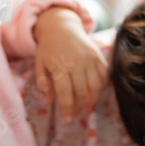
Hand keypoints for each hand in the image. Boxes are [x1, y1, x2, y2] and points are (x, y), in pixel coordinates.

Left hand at [32, 7, 108, 121]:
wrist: (61, 26)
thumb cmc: (48, 48)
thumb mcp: (40, 64)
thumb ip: (44, 83)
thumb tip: (50, 102)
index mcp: (60, 67)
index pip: (66, 94)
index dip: (67, 109)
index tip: (67, 119)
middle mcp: (76, 64)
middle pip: (81, 93)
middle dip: (79, 107)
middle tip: (75, 114)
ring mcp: (89, 59)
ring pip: (96, 87)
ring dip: (92, 100)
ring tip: (87, 107)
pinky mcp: (98, 56)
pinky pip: (104, 75)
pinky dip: (102, 87)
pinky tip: (95, 93)